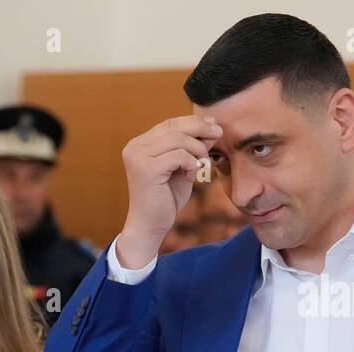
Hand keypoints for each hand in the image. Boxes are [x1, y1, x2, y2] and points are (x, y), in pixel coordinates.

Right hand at [115, 115, 221, 267]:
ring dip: (198, 150)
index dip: (194, 122)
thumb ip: (193, 146)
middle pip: (174, 127)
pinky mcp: (146, 169)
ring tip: (201, 166)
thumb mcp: (183, 166)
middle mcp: (134, 147)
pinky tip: (191, 177)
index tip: (214, 126)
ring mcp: (138, 157)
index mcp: (139, 144)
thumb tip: (212, 124)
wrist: (151, 226)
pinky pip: (179, 156)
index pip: (170, 124)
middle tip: (218, 134)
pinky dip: (192, 164)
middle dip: (200, 129)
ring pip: (178, 139)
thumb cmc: (166, 198)